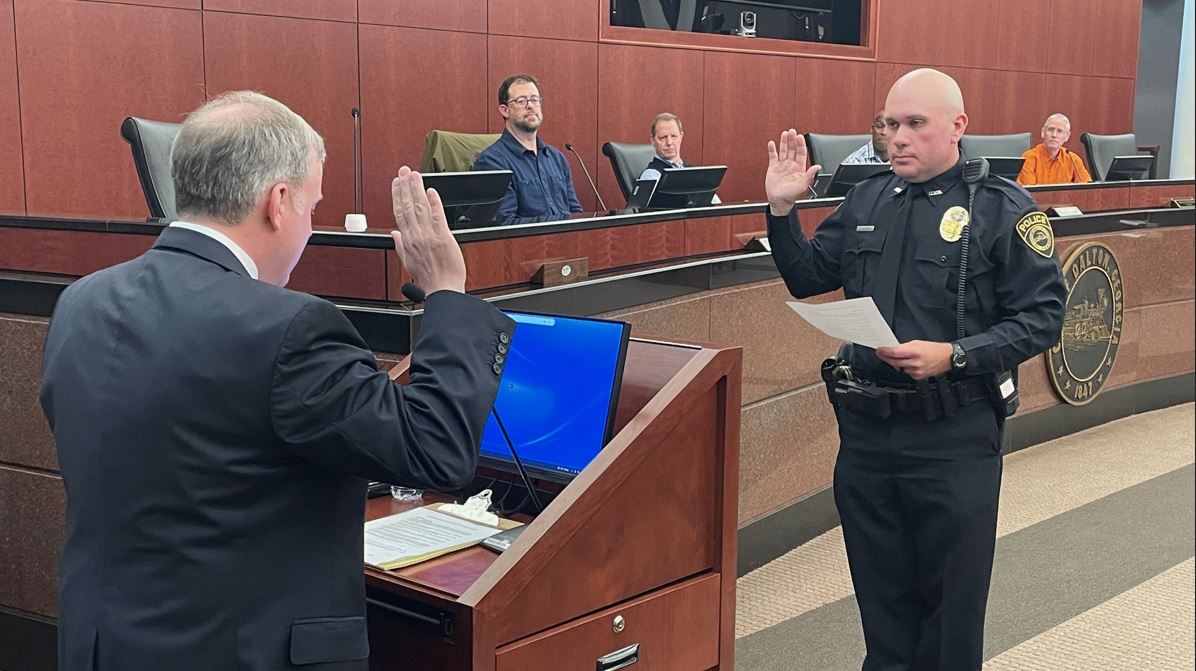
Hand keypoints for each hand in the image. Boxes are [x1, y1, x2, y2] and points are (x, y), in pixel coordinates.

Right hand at [390, 167, 465, 294]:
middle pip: (407, 206)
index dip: (397, 196)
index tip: (396, 183)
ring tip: (414, 175)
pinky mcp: (443, 237)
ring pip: (420, 208)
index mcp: (407, 241)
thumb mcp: (408, 263)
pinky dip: (434, 203)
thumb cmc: (429, 279)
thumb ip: (400, 246)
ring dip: (416, 189)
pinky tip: (431, 191)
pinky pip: (437, 216)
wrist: (443, 289)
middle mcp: (416, 235)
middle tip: (403, 171)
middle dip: (405, 186)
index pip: (399, 213)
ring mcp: (429, 235)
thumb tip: (394, 234)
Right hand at [765, 129, 820, 215]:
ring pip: (784, 150)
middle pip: (793, 149)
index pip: (801, 153)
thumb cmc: (791, 196)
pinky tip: (772, 143)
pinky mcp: (773, 168)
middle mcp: (791, 165)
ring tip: (784, 133)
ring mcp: (782, 166)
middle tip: (792, 131)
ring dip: (784, 142)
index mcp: (799, 168)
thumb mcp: (803, 185)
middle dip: (793, 140)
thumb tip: (818, 167)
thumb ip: (810, 175)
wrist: (779, 202)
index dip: (801, 144)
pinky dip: (772, 150)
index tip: (800, 137)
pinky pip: (773, 156)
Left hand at [875, 340, 952, 379]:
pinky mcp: (918, 377)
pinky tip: (909, 364)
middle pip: (894, 362)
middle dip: (886, 358)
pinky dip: (904, 368)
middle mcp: (915, 362)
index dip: (884, 352)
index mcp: (915, 351)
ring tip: (899, 358)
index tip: (879, 350)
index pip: (894, 353)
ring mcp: (916, 371)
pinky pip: (906, 372)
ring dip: (896, 363)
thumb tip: (892, 349)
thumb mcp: (917, 343)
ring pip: (899, 368)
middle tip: (881, 354)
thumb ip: (904, 347)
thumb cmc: (934, 349)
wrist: (947, 357)